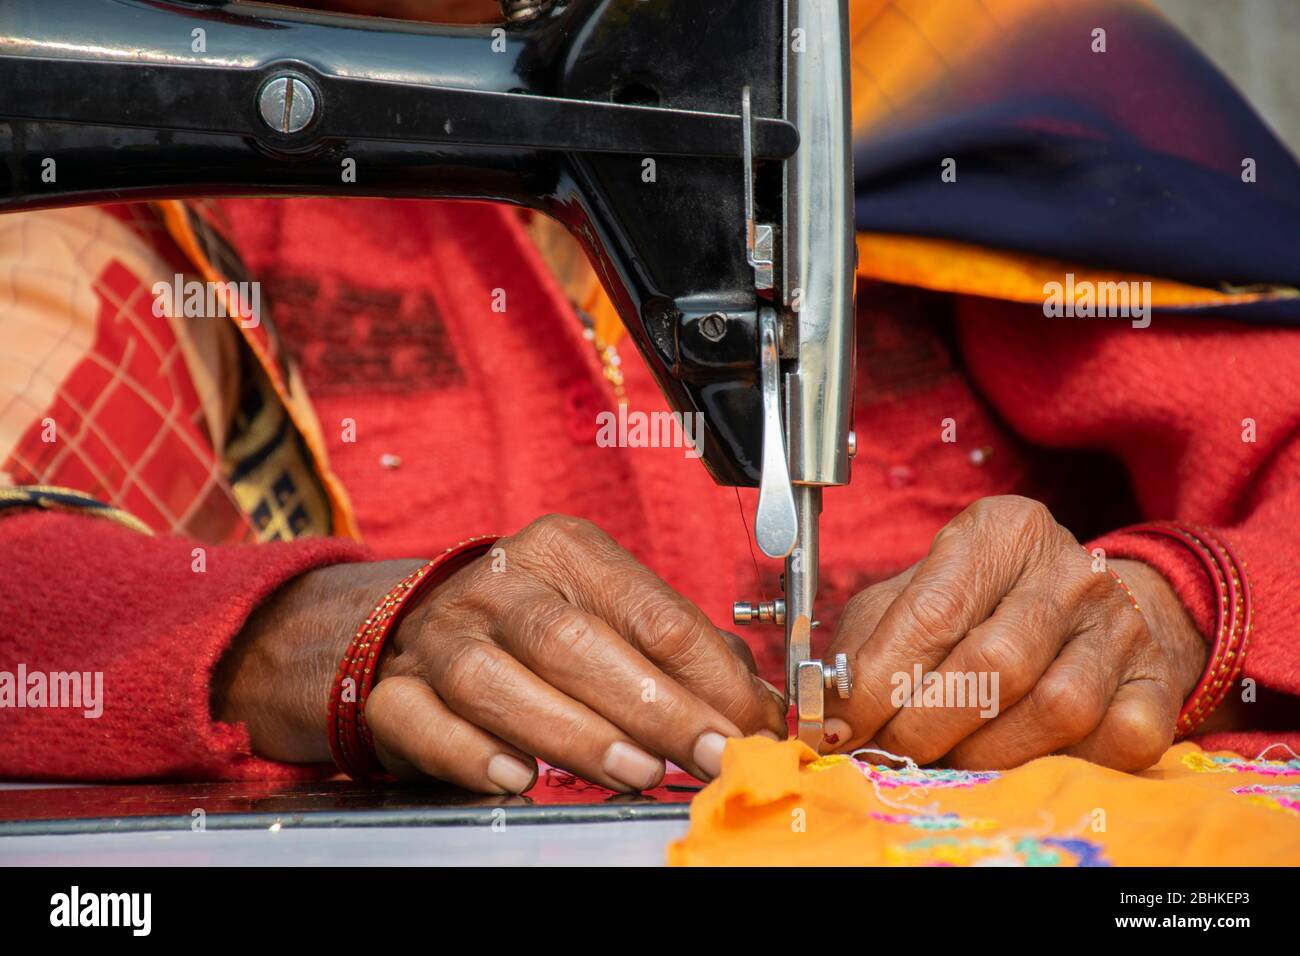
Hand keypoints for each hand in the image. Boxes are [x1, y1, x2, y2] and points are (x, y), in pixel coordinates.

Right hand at [214, 515, 785, 792]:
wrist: (411, 625)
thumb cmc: (533, 625)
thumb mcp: (607, 615)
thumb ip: (674, 654)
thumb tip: (753, 705)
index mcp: (564, 551)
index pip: (647, 608)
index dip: (705, 672)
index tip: (746, 724)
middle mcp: (498, 583)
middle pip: (573, 640)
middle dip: (651, 704)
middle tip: (706, 754)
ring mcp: (437, 633)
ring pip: (496, 679)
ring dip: (571, 731)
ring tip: (633, 772)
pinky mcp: (391, 689)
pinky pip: (419, 719)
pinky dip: (468, 751)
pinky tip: (516, 777)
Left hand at [824, 496, 1207, 770]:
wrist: (1090, 609)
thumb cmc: (982, 604)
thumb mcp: (914, 596)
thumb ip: (869, 642)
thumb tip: (829, 709)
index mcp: (1001, 531)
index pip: (933, 612)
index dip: (881, 681)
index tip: (842, 725)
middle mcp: (1069, 571)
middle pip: (994, 664)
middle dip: (925, 725)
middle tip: (888, 753)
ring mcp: (1122, 627)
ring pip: (1055, 708)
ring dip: (986, 752)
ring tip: (947, 758)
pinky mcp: (1157, 684)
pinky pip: (1115, 741)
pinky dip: (1060, 764)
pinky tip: (1020, 759)